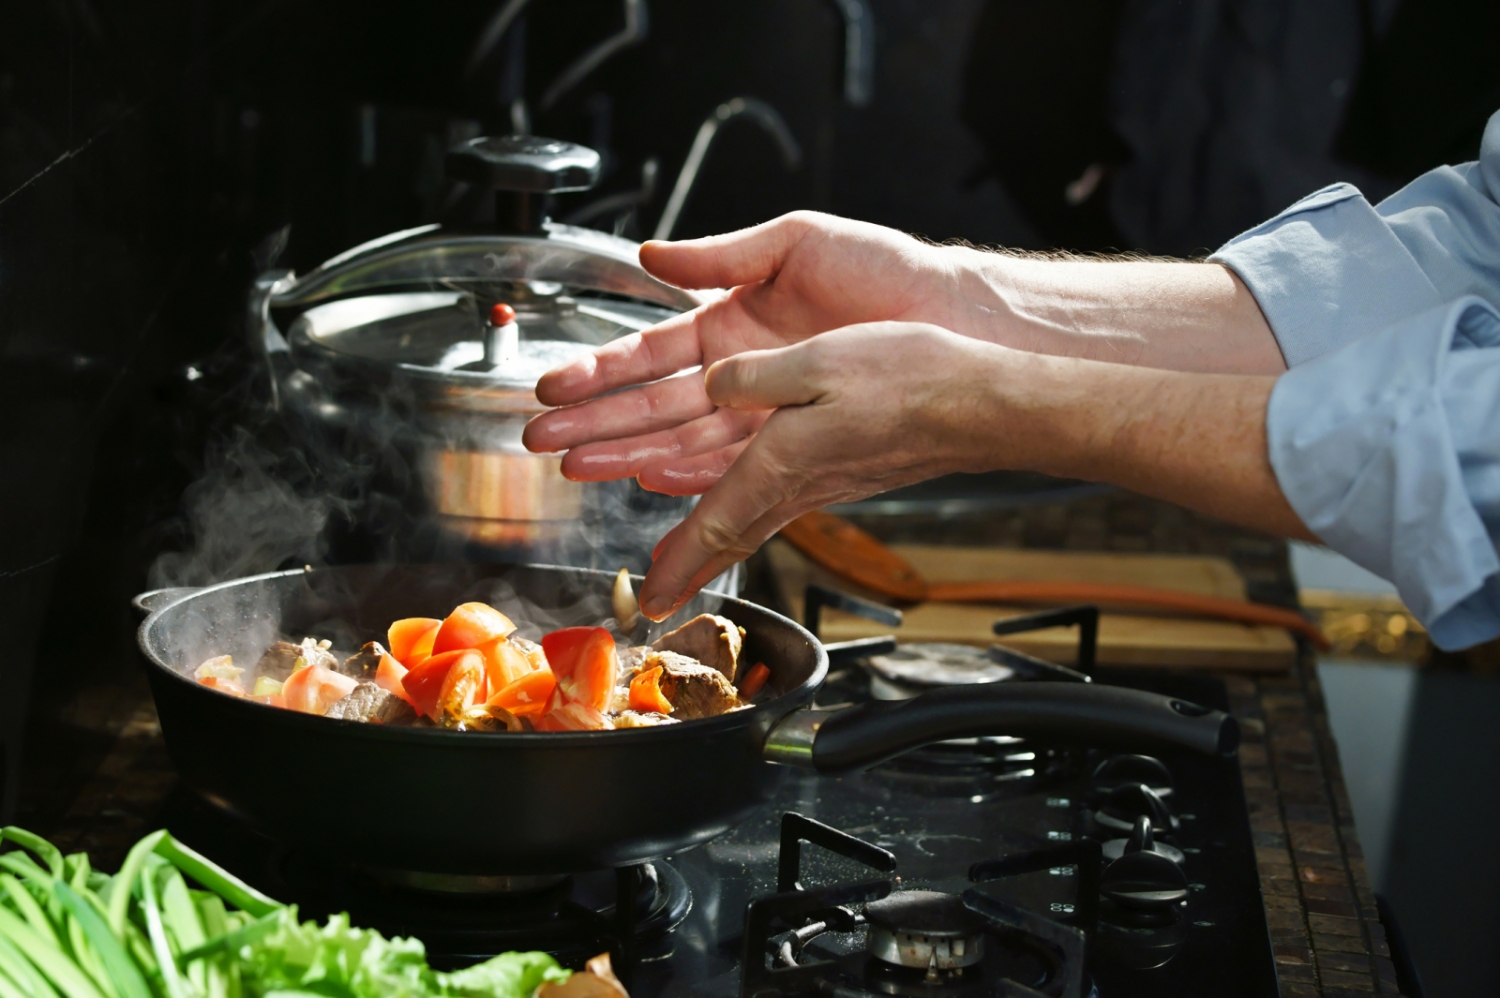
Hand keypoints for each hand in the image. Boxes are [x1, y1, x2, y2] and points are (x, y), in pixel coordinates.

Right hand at [522, 211, 967, 487]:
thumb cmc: (885, 271)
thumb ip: (719, 254)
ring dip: (630, 453)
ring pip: (684, 441)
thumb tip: (653, 256)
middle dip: (595, 422)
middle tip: (542, 439)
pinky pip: (735, 465)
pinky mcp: (799, 442)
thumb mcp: (795, 241)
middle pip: (653, 405)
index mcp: (732, 322)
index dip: (600, 370)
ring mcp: (767, 411)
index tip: (553, 384)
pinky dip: (693, 474)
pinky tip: (654, 480)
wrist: (952, 315)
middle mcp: (742, 374)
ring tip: (580, 466)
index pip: (649, 352)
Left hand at [631, 323, 1022, 619]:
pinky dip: (747, 512)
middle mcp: (799, 484)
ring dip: (711, 543)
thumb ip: (754, 376)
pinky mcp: (844, 469)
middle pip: (729, 539)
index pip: (713, 527)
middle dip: (687, 572)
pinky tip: (747, 500)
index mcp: (781, 463)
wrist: (978, 404)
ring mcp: (824, 482)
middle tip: (656, 598)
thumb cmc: (910, 383)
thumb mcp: (818, 362)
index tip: (648, 599)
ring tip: (684, 557)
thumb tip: (714, 383)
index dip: (675, 566)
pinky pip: (779, 501)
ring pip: (752, 521)